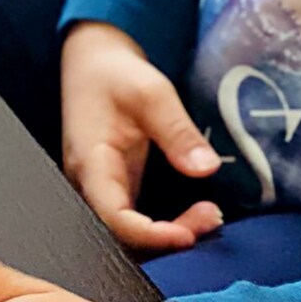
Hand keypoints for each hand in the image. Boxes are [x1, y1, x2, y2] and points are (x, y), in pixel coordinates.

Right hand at [60, 21, 223, 250]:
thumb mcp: (152, 93)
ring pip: (127, 233)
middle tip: (211, 218)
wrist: (91, 62)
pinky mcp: (112, 187)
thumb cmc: (115, 74)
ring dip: (167, 235)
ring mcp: (98, 188)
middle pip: (120, 235)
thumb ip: (177, 132)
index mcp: (91, 163)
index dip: (152, 235)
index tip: (191, 234)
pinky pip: (133, 220)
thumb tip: (207, 169)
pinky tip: (193, 215)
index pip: (114, 218)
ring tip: (208, 216)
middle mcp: (88, 185)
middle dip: (166, 239)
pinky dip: (163, 226)